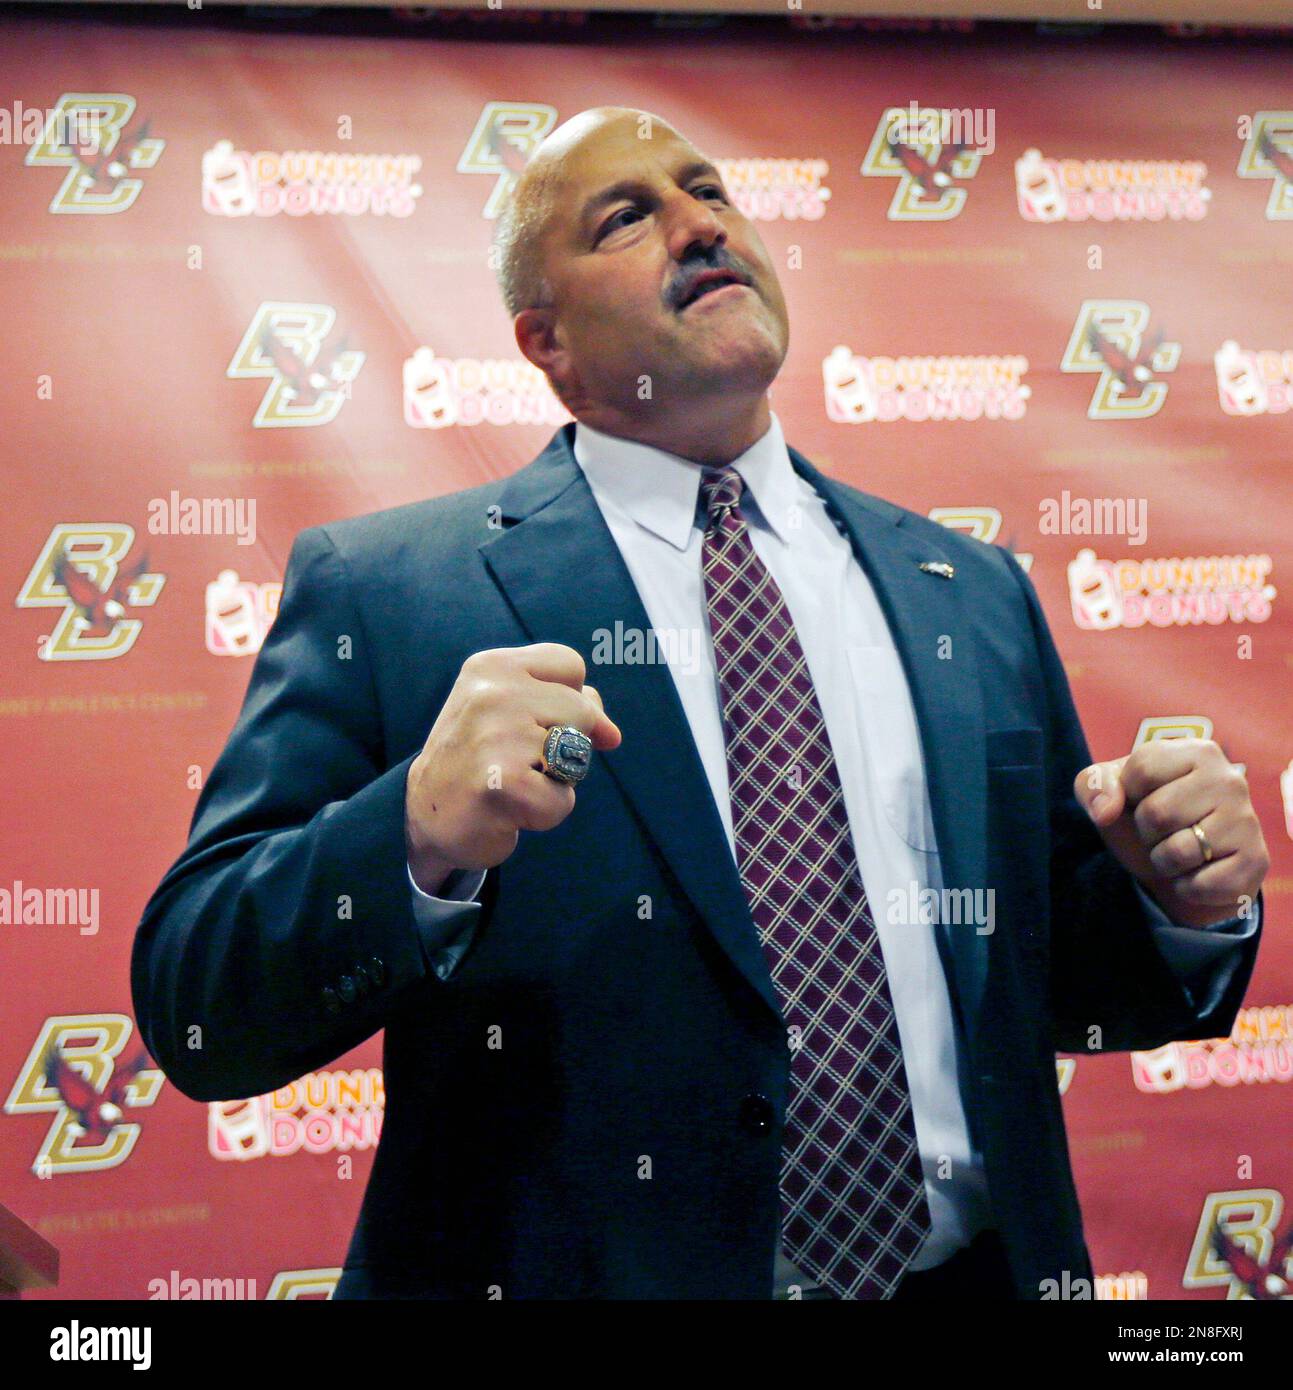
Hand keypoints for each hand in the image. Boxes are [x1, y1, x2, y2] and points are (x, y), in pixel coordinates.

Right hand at [405, 643, 621, 892]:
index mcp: (492, 667)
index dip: (572, 699)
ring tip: (513, 782)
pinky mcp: (502, 784)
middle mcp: (491, 694)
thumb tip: (611, 733)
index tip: (545, 724)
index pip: (571, 664)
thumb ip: (562, 703)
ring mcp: (495, 737)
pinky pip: (563, 800)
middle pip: (583, 710)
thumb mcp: (512, 712)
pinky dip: (544, 814)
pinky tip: (508, 809)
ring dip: (555, 781)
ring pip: (577, 755)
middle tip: (519, 761)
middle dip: (566, 743)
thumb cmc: (479, 759)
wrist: (425, 817)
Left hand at [1073, 738, 1268, 928]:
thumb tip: (1105, 811)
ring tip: (1179, 850)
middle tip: (1162, 831)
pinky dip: (1186, 887)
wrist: (1182, 865)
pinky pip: (1200, 885)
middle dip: (1146, 831)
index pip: (1142, 770)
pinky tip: (1198, 872)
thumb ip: (1092, 785)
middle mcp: (1230, 779)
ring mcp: (1246, 821)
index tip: (1142, 799)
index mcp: (1197, 751)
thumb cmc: (1145, 815)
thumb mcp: (1110, 791)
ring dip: (1164, 861)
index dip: (1129, 794)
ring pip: (1178, 851)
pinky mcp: (1255, 862)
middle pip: (1157, 813)